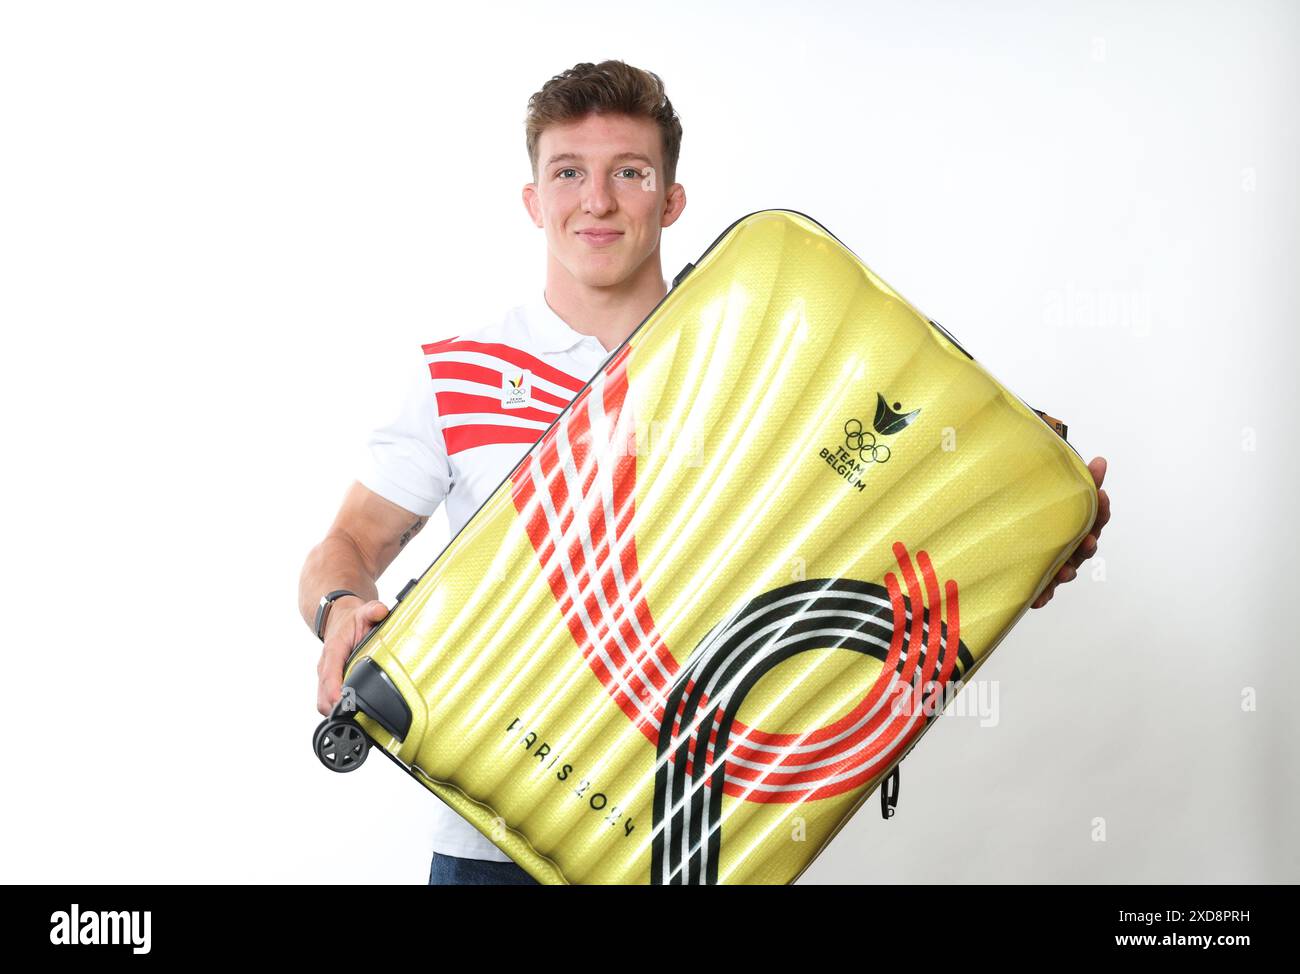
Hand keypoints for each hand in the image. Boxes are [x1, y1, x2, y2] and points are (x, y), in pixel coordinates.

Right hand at [316, 597, 388, 715]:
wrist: (339, 618)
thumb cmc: (351, 620)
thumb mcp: (364, 611)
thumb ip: (373, 611)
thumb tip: (380, 611)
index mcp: (333, 651)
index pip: (330, 676)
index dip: (335, 692)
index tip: (343, 703)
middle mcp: (326, 666)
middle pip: (323, 696)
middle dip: (336, 709)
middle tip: (358, 716)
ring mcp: (326, 676)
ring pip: (323, 701)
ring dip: (337, 711)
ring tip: (357, 717)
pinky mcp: (329, 682)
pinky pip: (328, 700)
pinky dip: (338, 708)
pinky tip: (354, 712)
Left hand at [1031, 456, 1109, 608]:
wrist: (1005, 515)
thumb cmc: (1034, 502)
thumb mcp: (1050, 485)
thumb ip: (1076, 476)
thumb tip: (1101, 461)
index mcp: (1076, 522)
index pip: (1096, 517)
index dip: (1101, 509)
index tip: (1102, 497)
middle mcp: (1069, 544)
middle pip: (1085, 548)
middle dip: (1087, 544)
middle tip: (1087, 540)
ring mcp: (1054, 561)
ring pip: (1066, 570)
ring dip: (1066, 572)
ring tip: (1063, 571)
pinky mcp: (1036, 577)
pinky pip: (1041, 589)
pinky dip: (1041, 595)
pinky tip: (1038, 599)